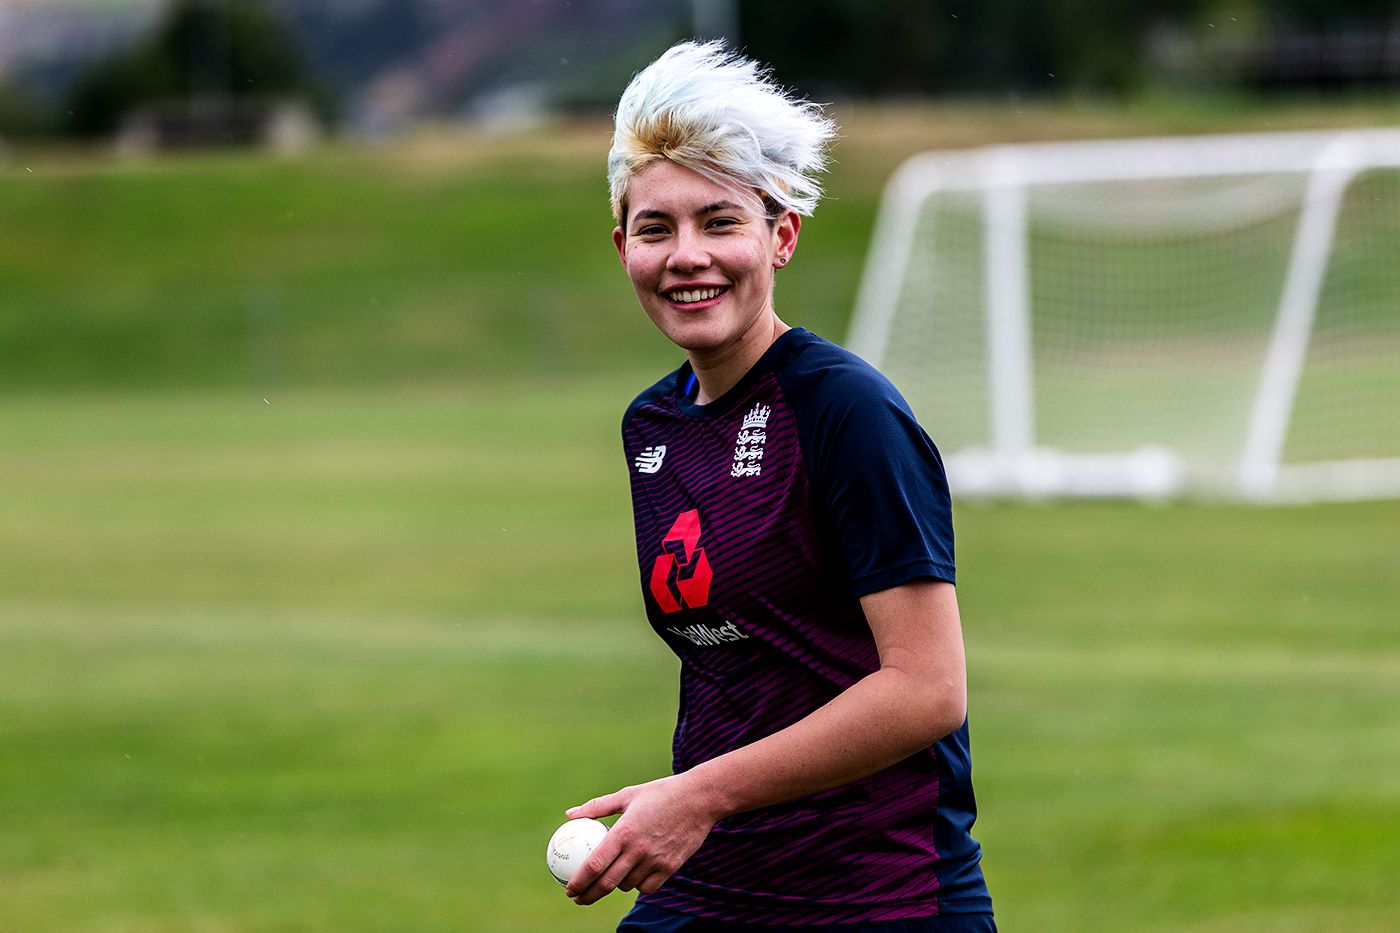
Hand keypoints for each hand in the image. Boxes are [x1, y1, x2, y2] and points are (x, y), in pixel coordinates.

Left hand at [563, 773, 719, 905]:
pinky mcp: (670, 866)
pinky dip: (637, 885)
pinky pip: (647, 886)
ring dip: (614, 886)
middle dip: (588, 895)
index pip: (594, 864)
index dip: (578, 881)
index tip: (568, 889)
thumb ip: (596, 807)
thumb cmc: (661, 793)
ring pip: (627, 886)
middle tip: (578, 898)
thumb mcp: (627, 794)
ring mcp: (655, 860)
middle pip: (607, 883)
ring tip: (607, 880)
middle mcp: (638, 849)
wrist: (700, 798)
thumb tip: (570, 815)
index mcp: (624, 831)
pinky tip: (633, 877)